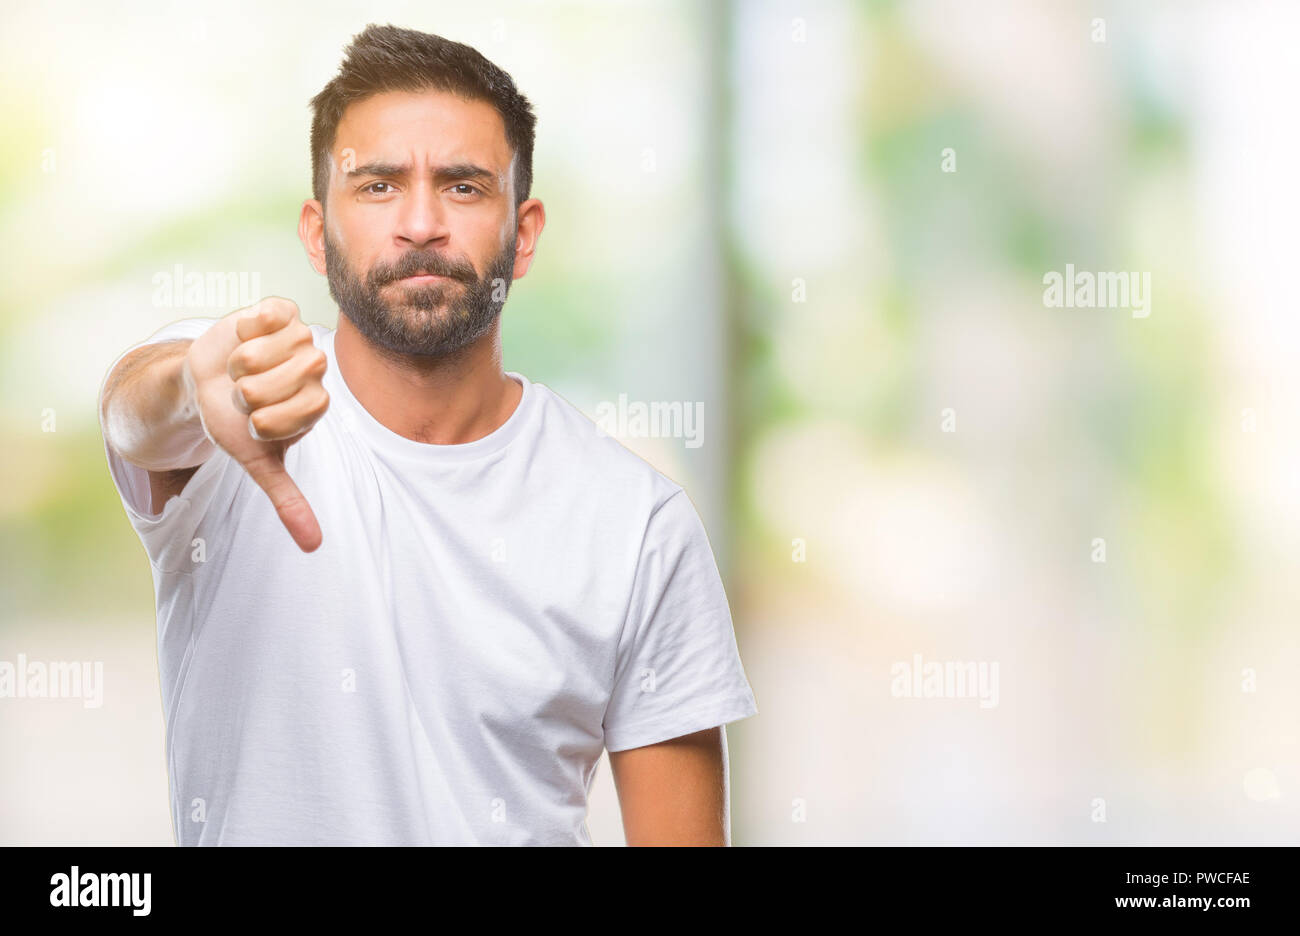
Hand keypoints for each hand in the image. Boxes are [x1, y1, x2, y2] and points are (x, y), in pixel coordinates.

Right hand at [183, 297, 328, 551]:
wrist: (203, 381)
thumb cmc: (233, 422)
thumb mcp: (257, 461)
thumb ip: (288, 500)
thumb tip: (314, 546)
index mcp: (316, 405)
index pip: (301, 412)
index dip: (265, 419)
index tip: (254, 421)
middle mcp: (315, 370)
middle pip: (284, 381)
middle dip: (249, 391)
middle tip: (244, 392)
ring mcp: (300, 338)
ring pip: (267, 352)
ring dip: (240, 363)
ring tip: (239, 368)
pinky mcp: (280, 312)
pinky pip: (267, 316)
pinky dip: (244, 329)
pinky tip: (244, 337)